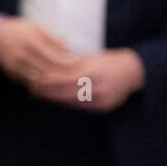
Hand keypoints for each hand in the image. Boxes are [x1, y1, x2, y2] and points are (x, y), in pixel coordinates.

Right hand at [0, 17, 75, 86]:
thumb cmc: (20, 30)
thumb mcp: (37, 28)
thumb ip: (54, 39)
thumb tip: (70, 51)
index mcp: (32, 40)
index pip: (54, 56)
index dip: (67, 63)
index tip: (79, 65)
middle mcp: (23, 53)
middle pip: (47, 69)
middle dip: (63, 75)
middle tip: (76, 78)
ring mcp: (15, 64)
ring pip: (38, 78)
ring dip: (53, 82)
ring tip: (66, 83)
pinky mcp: (11, 71)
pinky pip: (28, 81)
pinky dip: (40, 84)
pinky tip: (50, 85)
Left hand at [28, 48, 145, 112]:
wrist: (134, 72)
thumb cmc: (109, 61)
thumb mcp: (91, 58)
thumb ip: (72, 63)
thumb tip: (49, 67)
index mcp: (91, 71)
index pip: (62, 78)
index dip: (46, 81)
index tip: (33, 79)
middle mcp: (96, 87)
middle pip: (64, 92)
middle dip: (47, 92)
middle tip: (31, 89)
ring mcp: (100, 99)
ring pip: (71, 102)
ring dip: (54, 99)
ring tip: (41, 95)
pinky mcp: (103, 107)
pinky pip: (81, 107)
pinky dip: (67, 103)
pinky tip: (57, 100)